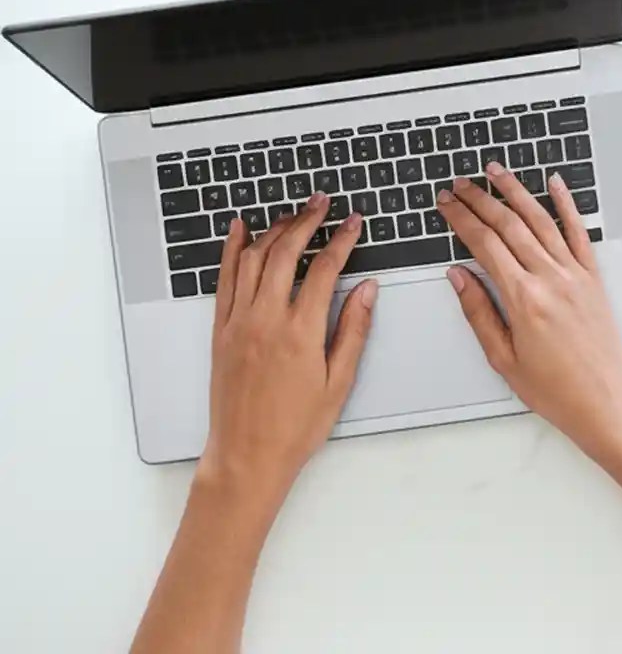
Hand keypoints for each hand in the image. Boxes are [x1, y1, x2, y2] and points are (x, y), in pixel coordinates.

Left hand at [202, 194, 377, 495]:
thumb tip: (366, 289)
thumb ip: (353, 330)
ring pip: (254, 259)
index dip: (342, 240)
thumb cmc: (296, 426)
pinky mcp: (220, 330)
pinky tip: (240, 230)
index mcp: (300, 333)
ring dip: (274, 229)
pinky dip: (232, 250)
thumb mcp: (339, 382)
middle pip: (286, 253)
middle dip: (306, 221)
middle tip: (322, 202)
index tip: (353, 222)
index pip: (325, 270)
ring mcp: (238, 322)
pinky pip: (225, 279)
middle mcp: (266, 320)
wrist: (247, 455)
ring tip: (292, 213)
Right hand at [437, 163, 621, 449]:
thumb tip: (458, 275)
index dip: (461, 219)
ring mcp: (574, 275)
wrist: (606, 400)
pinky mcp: (593, 278)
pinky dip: (566, 204)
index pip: (484, 245)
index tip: (446, 202)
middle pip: (508, 225)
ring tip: (496, 171)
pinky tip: (555, 184)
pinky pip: (578, 232)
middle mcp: (549, 278)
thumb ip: (478, 312)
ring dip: (516, 191)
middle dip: (481, 199)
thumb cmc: (555, 389)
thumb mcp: (503, 358)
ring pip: (540, 220)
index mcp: (522, 299)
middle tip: (461, 183)